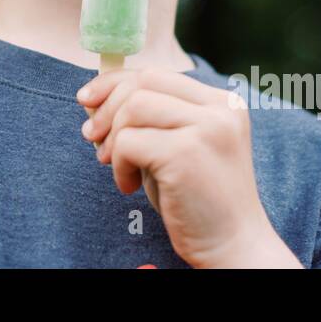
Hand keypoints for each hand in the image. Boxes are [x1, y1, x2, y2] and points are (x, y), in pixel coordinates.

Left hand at [77, 68, 301, 268]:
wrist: (233, 247)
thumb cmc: (197, 201)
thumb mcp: (176, 147)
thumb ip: (149, 120)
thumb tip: (92, 97)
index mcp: (223, 103)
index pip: (156, 74)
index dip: (115, 82)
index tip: (87, 100)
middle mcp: (221, 109)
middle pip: (143, 82)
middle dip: (107, 107)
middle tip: (92, 138)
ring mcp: (208, 128)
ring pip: (133, 107)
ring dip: (114, 138)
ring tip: (117, 168)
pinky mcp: (188, 153)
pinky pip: (130, 141)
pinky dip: (120, 163)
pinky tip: (129, 187)